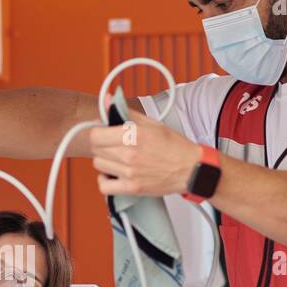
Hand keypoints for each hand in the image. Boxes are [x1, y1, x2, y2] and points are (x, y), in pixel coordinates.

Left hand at [88, 115, 207, 196]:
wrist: (191, 169)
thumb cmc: (174, 146)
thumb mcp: (151, 123)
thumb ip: (125, 111)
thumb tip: (107, 99)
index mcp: (133, 135)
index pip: (95, 134)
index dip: (97, 131)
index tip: (103, 131)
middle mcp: (129, 154)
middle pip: (96, 149)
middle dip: (101, 144)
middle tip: (112, 144)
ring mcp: (130, 173)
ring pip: (99, 165)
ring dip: (105, 160)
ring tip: (116, 158)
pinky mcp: (132, 188)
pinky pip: (104, 186)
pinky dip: (105, 180)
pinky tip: (113, 174)